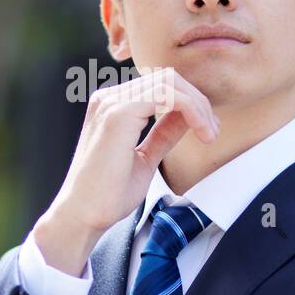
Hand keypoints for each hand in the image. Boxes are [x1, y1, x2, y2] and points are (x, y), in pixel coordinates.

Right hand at [31, 67, 218, 276]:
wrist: (82, 216)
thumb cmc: (107, 194)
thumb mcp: (145, 158)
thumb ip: (163, 134)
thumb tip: (186, 117)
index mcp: (112, 106)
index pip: (160, 86)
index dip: (191, 103)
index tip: (208, 131)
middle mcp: (108, 98)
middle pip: (167, 78)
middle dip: (198, 101)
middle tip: (212, 132)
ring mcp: (111, 103)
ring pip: (169, 82)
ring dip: (197, 105)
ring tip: (209, 134)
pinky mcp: (118, 114)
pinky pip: (166, 95)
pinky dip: (191, 109)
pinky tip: (201, 131)